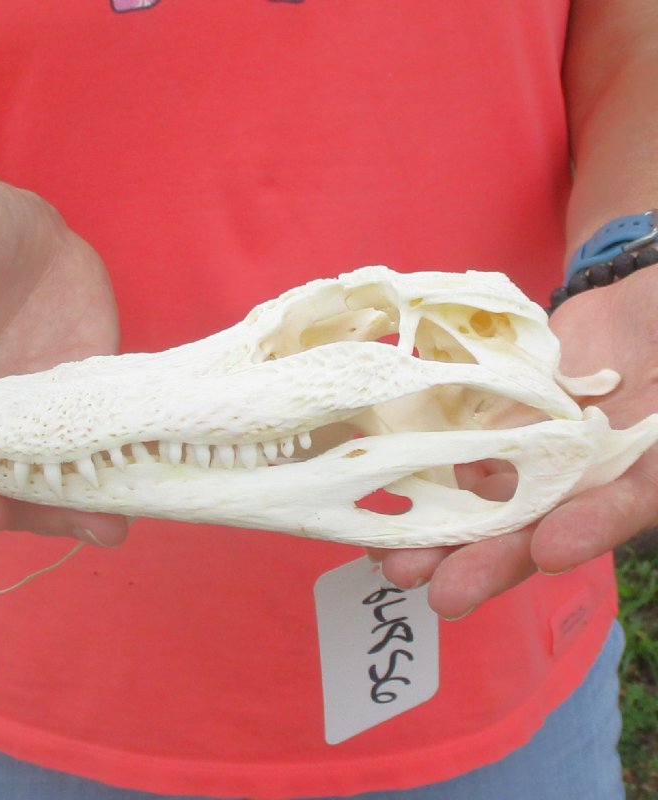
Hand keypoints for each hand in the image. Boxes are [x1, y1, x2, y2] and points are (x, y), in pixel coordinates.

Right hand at [0, 177, 129, 545]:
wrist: (25, 236)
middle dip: (32, 516)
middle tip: (91, 524)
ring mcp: (30, 423)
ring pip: (43, 486)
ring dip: (77, 509)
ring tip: (118, 523)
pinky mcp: (78, 411)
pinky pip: (89, 455)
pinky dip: (111, 474)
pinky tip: (143, 481)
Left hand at [375, 268, 657, 618]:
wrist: (635, 306)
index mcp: (637, 470)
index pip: (620, 506)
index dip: (587, 530)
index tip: (550, 550)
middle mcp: (580, 472)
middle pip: (535, 521)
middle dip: (488, 558)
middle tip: (442, 594)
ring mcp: (531, 445)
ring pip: (484, 494)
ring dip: (440, 528)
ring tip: (394, 560)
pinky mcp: (494, 417)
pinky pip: (457, 441)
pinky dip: (421, 465)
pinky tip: (381, 486)